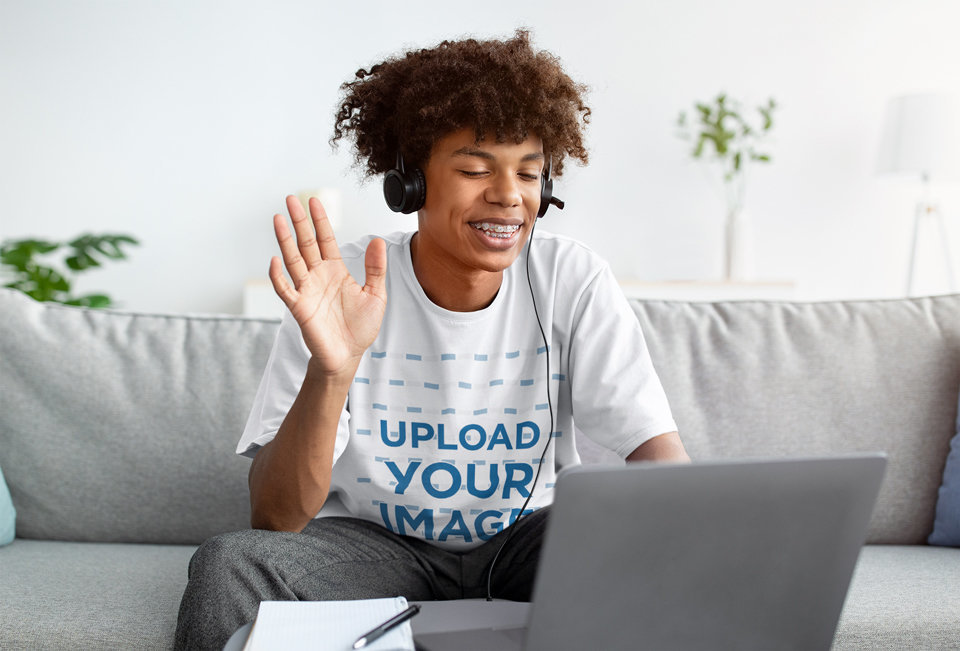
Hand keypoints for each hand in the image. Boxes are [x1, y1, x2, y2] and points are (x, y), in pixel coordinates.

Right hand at [269, 195, 386, 377]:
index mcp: (335, 270)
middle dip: (298, 221)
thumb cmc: (360, 327)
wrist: (348, 355)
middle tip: (290, 199)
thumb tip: (378, 241)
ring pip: (293, 260)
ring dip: (284, 240)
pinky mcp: (299, 308)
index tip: (314, 201)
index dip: (320, 221)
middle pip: (305, 243)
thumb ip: (376, 268)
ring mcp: (307, 290)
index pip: (325, 239)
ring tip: (278, 219)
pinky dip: (278, 276)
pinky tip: (275, 260)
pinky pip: (286, 289)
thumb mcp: (376, 294)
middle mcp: (318, 276)